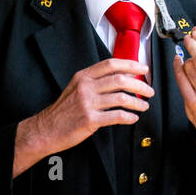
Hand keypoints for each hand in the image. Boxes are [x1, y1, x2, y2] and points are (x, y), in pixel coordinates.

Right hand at [14, 58, 151, 176]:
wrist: (46, 129)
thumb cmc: (64, 110)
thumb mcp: (76, 88)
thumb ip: (96, 81)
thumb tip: (122, 76)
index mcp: (83, 77)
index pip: (111, 64)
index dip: (130, 64)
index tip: (143, 68)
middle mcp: (86, 87)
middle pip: (120, 80)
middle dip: (140, 85)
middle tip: (149, 91)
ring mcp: (87, 103)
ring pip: (121, 98)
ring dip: (137, 102)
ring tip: (144, 106)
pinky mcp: (90, 120)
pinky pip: (116, 116)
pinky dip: (129, 117)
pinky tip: (133, 118)